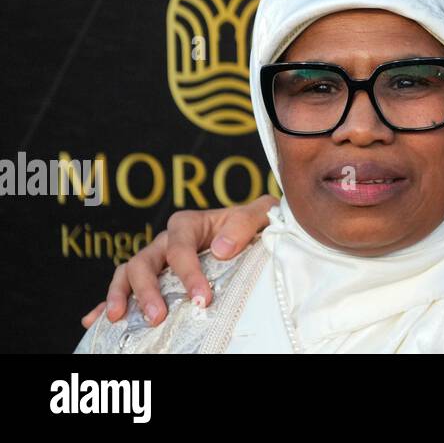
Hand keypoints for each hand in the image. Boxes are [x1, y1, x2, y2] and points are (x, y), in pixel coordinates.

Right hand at [80, 194, 275, 328]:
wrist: (250, 230)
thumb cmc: (252, 223)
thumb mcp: (257, 215)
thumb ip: (243, 225)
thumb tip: (220, 248)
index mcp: (188, 224)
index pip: (181, 249)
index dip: (189, 274)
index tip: (202, 298)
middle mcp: (165, 241)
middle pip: (144, 262)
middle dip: (148, 291)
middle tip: (158, 317)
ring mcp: (154, 260)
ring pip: (127, 273)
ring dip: (120, 295)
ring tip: (118, 318)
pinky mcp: (151, 277)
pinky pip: (123, 288)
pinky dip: (105, 302)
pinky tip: (93, 321)